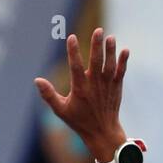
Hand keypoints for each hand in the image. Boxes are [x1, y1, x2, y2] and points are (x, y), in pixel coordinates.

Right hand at [34, 28, 129, 158]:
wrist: (102, 131)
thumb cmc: (79, 121)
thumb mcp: (60, 110)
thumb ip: (48, 95)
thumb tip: (37, 80)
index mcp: (80, 89)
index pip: (75, 66)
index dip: (73, 51)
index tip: (71, 38)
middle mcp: (94, 85)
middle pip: (96, 61)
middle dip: (97, 45)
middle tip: (98, 30)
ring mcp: (107, 85)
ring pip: (110, 64)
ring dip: (110, 50)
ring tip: (110, 37)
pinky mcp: (117, 87)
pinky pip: (121, 71)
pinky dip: (123, 61)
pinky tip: (125, 50)